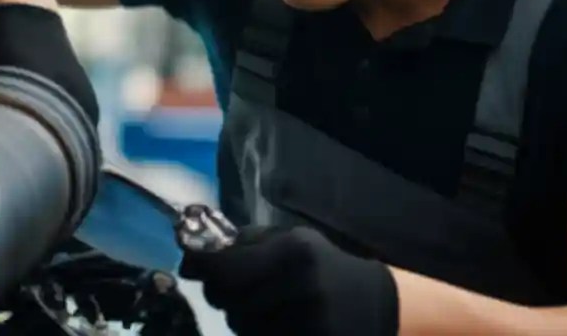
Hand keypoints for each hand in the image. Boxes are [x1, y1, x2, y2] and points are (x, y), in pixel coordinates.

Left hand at [179, 225, 397, 335]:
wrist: (377, 304)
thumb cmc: (324, 266)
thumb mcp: (293, 240)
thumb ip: (247, 242)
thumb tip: (193, 253)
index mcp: (294, 251)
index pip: (224, 263)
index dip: (198, 266)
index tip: (189, 266)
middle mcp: (300, 285)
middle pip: (227, 298)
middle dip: (219, 293)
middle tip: (227, 289)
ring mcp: (307, 321)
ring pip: (239, 326)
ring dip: (238, 317)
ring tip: (258, 308)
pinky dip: (256, 333)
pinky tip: (270, 324)